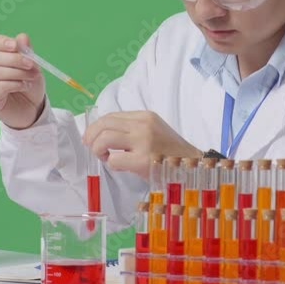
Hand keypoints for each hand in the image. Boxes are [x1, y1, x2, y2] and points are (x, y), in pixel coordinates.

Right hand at [0, 33, 46, 129]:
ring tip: (31, 77)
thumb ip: (26, 52)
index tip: (15, 45)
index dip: (0, 42)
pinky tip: (24, 86)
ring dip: (18, 73)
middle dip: (15, 59)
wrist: (33, 109)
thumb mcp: (32, 66)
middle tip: (31, 64)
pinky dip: (15, 84)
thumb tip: (22, 37)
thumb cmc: (29, 84)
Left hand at [82, 110, 201, 177]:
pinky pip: (114, 159)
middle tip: (92, 149)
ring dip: (99, 150)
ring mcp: (144, 142)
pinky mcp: (143, 160)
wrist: (192, 167)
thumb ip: (132, 129)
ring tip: (106, 158)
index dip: (96, 127)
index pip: (111, 116)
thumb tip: (102, 135)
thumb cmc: (170, 153)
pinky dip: (112, 164)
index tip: (91, 138)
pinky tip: (120, 166)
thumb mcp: (153, 132)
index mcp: (146, 116)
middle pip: (104, 124)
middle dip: (91, 137)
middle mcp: (144, 125)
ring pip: (105, 138)